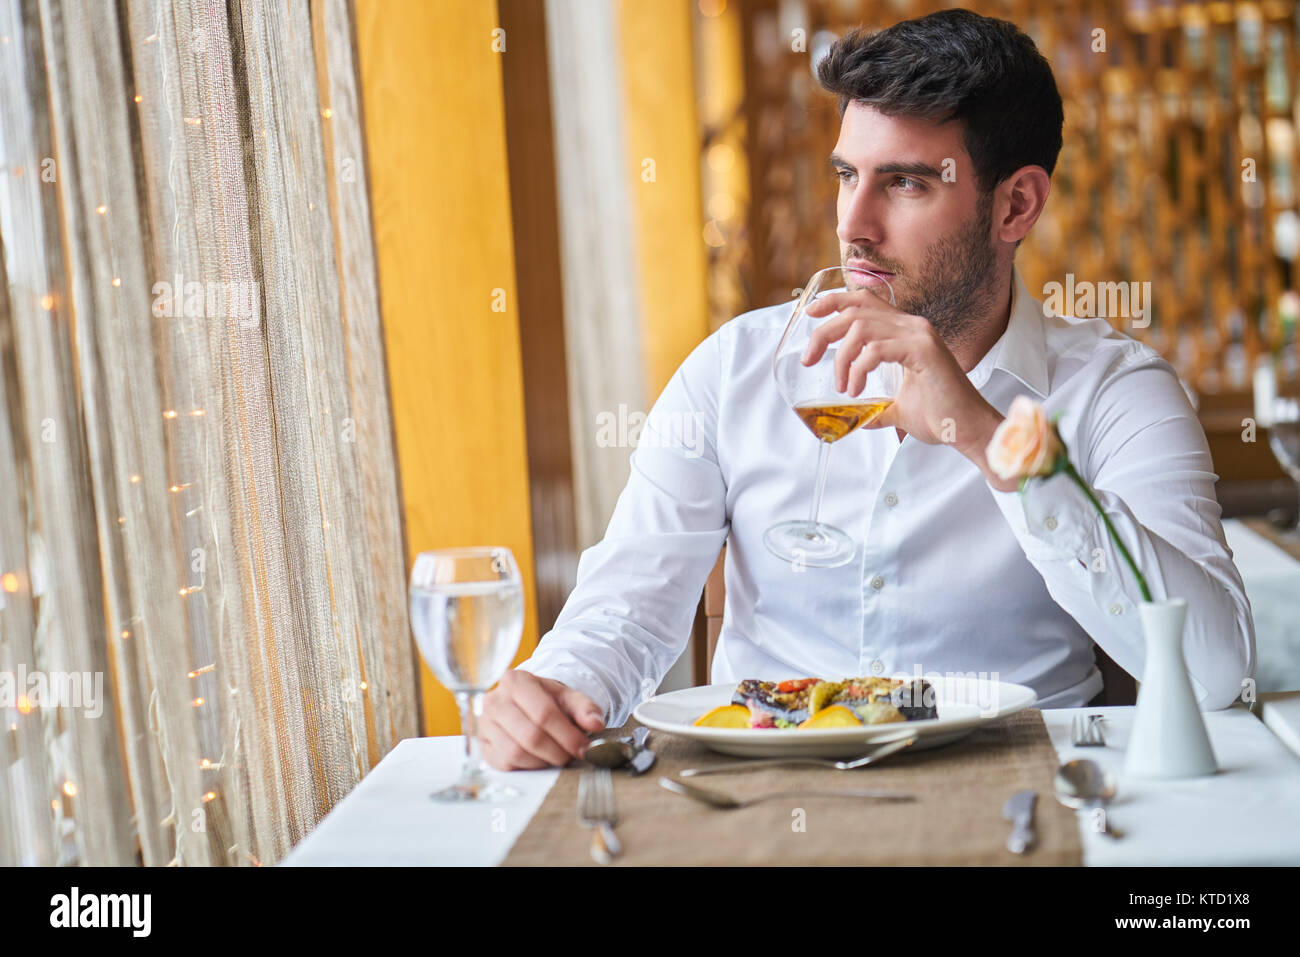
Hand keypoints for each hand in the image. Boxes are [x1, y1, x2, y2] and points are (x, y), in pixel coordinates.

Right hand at [480, 669, 605, 769]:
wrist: (525, 703)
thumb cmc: (547, 700)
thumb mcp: (568, 697)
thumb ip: (585, 708)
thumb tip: (596, 724)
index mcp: (515, 681)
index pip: (544, 713)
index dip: (567, 735)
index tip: (584, 748)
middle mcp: (494, 701)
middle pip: (530, 736)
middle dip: (557, 752)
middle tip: (572, 756)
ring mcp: (485, 724)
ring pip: (516, 753)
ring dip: (543, 761)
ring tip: (558, 757)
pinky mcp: (483, 746)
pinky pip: (505, 764)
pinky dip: (528, 767)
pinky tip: (540, 759)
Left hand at [801, 289, 1014, 489]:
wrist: (968, 430)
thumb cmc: (941, 417)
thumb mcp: (899, 409)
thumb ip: (877, 408)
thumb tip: (858, 418)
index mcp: (907, 331)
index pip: (864, 301)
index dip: (834, 300)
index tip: (811, 312)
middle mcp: (913, 326)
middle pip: (855, 311)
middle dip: (824, 333)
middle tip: (808, 359)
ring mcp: (920, 336)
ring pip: (862, 328)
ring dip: (841, 357)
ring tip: (841, 386)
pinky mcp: (923, 352)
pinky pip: (876, 349)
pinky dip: (858, 369)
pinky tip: (855, 389)